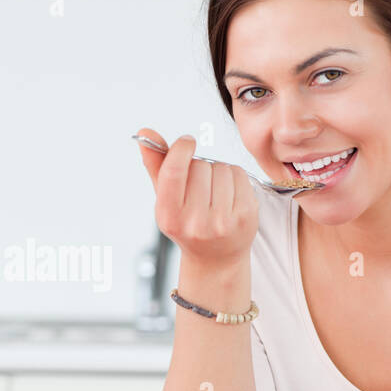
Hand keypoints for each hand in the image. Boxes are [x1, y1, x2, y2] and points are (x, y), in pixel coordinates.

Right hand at [137, 129, 258, 268]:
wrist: (216, 258)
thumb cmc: (187, 222)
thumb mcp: (166, 199)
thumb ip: (156, 165)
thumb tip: (145, 133)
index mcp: (169, 217)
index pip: (174, 170)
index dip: (181, 148)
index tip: (186, 142)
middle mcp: (194, 223)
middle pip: (199, 166)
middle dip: (199, 166)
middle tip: (199, 185)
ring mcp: (222, 222)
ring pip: (221, 168)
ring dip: (218, 171)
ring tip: (214, 191)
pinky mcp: (245, 216)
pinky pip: (239, 174)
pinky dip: (234, 177)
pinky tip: (229, 194)